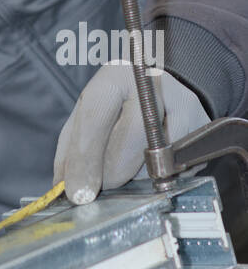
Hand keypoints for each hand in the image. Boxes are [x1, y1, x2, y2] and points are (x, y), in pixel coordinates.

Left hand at [53, 60, 209, 203]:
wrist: (160, 82)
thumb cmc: (117, 102)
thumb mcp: (88, 113)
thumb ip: (72, 148)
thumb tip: (65, 188)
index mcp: (114, 76)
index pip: (95, 118)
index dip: (84, 159)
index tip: (77, 192)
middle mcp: (152, 84)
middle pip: (130, 141)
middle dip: (111, 173)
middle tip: (103, 183)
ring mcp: (183, 102)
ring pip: (157, 159)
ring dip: (137, 174)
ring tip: (130, 160)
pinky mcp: (203, 124)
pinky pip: (180, 166)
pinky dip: (161, 173)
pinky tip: (152, 158)